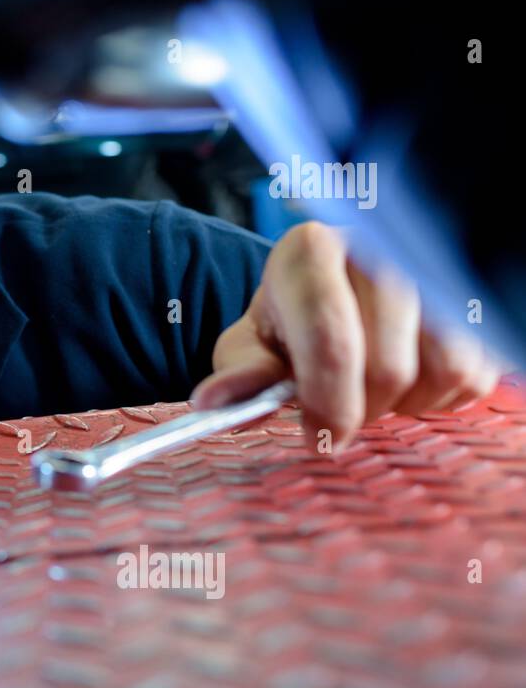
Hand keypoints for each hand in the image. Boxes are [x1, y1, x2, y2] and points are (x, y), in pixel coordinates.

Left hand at [191, 222, 502, 450]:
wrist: (335, 286)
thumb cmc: (289, 320)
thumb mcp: (251, 342)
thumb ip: (240, 372)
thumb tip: (213, 402)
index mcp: (310, 252)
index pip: (330, 336)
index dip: (327, 401)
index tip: (318, 439)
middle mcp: (378, 249)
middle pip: (386, 365)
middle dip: (360, 410)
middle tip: (338, 414)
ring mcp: (432, 269)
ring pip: (441, 369)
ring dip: (404, 403)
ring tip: (370, 392)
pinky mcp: (470, 298)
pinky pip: (474, 373)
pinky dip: (438, 396)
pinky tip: (406, 382)